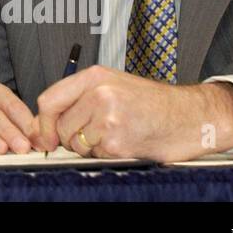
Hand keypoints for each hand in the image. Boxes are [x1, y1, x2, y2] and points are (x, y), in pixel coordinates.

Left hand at [32, 65, 232, 161]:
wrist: (189, 117)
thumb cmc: (154, 102)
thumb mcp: (113, 85)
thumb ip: (79, 98)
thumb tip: (46, 124)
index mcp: (95, 77)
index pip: (49, 99)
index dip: (43, 122)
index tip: (44, 135)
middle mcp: (99, 94)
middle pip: (61, 127)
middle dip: (74, 136)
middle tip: (98, 131)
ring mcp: (108, 118)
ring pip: (77, 144)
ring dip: (92, 146)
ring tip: (116, 132)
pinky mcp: (117, 141)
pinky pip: (96, 155)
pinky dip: (107, 154)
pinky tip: (126, 141)